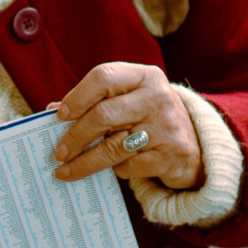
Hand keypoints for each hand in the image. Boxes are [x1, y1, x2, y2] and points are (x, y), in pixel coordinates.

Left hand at [52, 62, 203, 191]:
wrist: (195, 145)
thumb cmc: (149, 118)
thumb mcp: (129, 100)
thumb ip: (96, 102)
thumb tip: (52, 112)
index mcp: (144, 76)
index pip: (104, 77)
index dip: (77, 96)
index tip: (59, 116)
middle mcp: (158, 97)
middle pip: (104, 114)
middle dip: (75, 136)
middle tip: (59, 152)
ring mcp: (167, 127)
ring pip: (114, 146)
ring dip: (84, 162)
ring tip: (65, 170)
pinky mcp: (172, 155)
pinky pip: (130, 166)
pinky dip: (116, 170)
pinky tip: (111, 171)